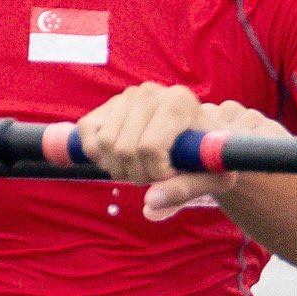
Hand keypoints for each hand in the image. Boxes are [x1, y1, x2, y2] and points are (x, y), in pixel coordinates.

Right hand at [75, 83, 286, 221]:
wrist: (197, 139)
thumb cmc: (208, 159)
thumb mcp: (209, 178)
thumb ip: (184, 190)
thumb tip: (149, 203)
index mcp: (179, 102)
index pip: (149, 147)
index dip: (157, 173)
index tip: (173, 174)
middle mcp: (151, 92)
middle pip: (124, 149)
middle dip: (137, 174)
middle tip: (155, 176)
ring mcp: (127, 96)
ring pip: (104, 144)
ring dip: (118, 168)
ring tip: (140, 168)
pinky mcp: (109, 104)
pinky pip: (87, 131)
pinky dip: (97, 154)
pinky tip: (119, 160)